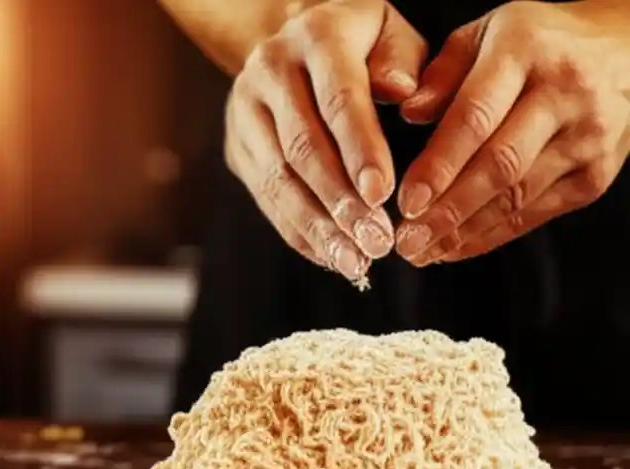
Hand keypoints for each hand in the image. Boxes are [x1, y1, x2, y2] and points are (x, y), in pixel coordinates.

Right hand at [225, 0, 426, 281]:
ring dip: (317, 227)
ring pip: (278, 180)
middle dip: (340, 202)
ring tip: (355, 261)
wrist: (297, 42)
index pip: (337, 100)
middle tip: (376, 243)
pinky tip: (329, 256)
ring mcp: (244, 111)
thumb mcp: (392, 34)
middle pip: (302, 148)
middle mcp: (269, 70)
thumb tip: (402, 95)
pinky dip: (298, 231)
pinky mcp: (237, 146)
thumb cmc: (363, 44)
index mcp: (314, 36)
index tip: (383, 195)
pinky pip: (266, 197)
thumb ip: (403, 60)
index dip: (360, 150)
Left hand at [395, 0, 629, 264]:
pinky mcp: (596, 173)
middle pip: (499, 164)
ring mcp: (587, 136)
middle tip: (406, 240)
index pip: (475, 117)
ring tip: (421, 251)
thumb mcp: (485, 32)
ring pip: (518, 195)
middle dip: (447, 210)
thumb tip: (410, 113)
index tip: (405, 200)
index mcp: (525, 51)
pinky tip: (454, 247)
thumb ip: (442, 72)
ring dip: (464, 231)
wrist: (624, 48)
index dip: (438, 165)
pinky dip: (491, 235)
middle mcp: (564, 92)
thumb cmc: (536, 43)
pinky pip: (537, 212)